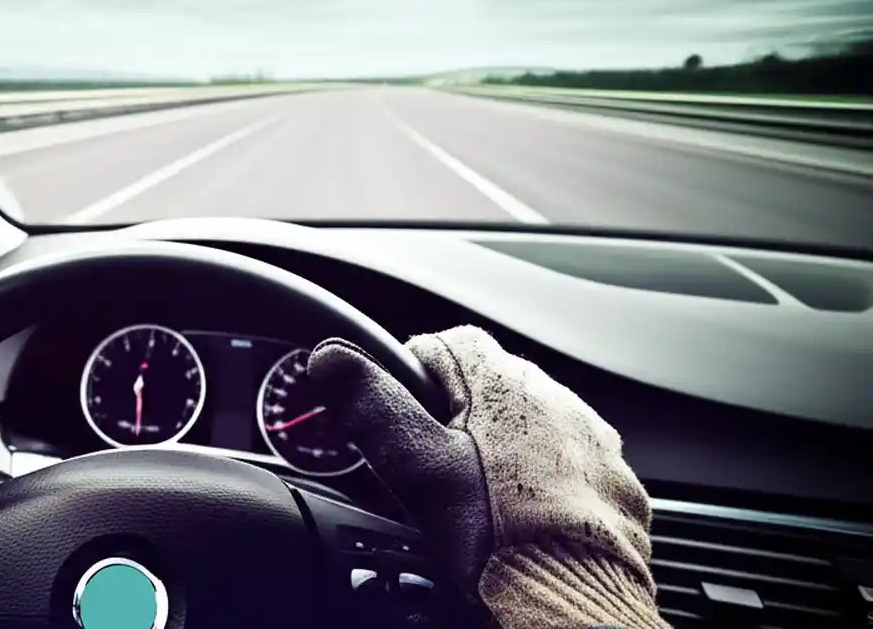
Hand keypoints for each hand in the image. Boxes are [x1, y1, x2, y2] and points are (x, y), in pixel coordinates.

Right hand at [309, 326, 665, 628]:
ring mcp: (594, 441)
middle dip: (456, 424)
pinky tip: (524, 521)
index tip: (400, 425)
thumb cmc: (498, 538)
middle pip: (487, 390)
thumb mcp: (419, 468)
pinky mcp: (616, 481)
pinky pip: (569, 468)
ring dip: (502, 453)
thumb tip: (331, 358)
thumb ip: (374, 406)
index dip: (409, 383)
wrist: (576, 602)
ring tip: (480, 504)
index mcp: (503, 380)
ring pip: (529, 429)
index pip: (442, 346)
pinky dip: (544, 486)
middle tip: (434, 476)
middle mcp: (558, 397)